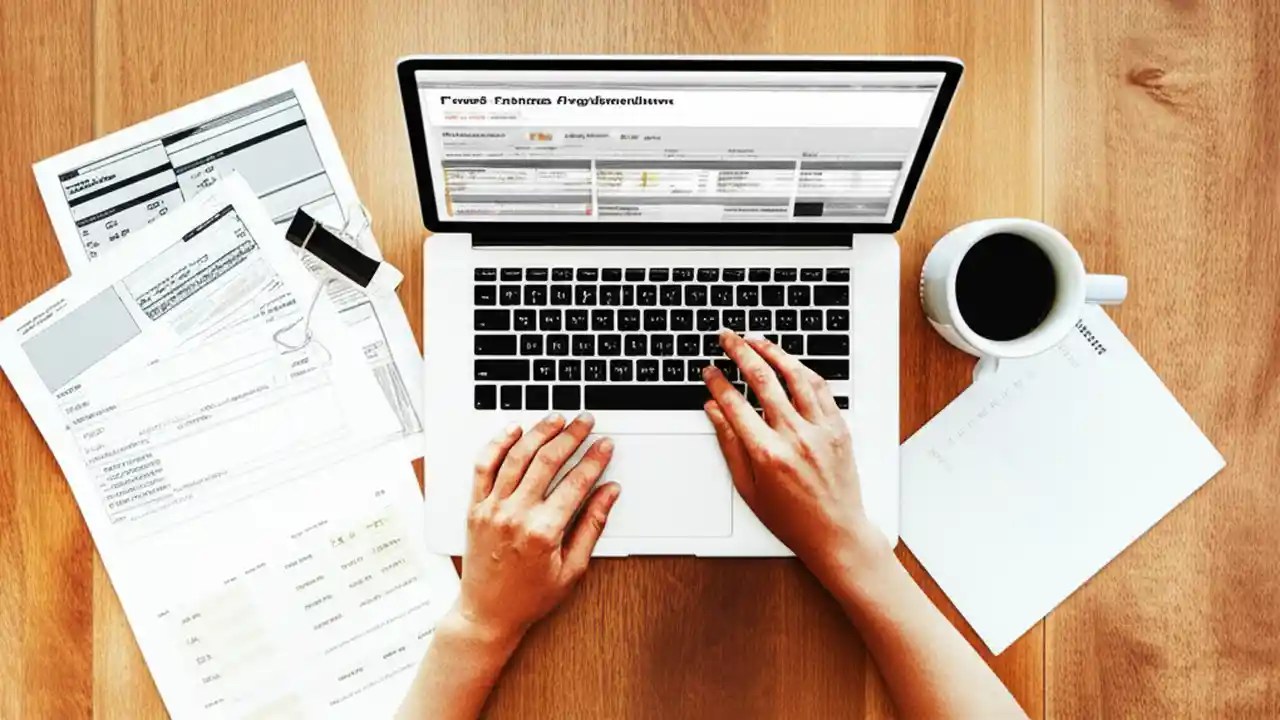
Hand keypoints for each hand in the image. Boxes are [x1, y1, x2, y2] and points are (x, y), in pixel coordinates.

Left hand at [453, 412, 619, 648]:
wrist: (487, 613)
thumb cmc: (530, 597)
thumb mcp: (572, 568)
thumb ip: (592, 525)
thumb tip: (609, 494)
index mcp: (543, 531)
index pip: (576, 482)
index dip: (595, 459)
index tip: (605, 445)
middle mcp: (515, 515)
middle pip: (547, 460)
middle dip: (571, 436)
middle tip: (585, 422)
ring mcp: (492, 508)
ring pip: (517, 456)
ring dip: (539, 432)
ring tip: (556, 419)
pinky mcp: (475, 507)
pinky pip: (484, 466)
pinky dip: (498, 444)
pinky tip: (514, 431)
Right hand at [701, 331, 889, 582]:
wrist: (836, 532)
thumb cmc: (791, 518)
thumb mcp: (748, 487)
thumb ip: (729, 444)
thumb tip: (714, 411)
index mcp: (767, 454)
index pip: (734, 404)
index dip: (717, 382)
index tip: (709, 372)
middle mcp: (795, 436)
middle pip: (763, 379)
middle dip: (740, 352)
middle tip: (727, 338)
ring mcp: (820, 429)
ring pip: (795, 375)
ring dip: (773, 352)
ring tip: (756, 340)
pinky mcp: (839, 428)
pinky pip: (820, 388)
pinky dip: (803, 370)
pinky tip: (790, 362)